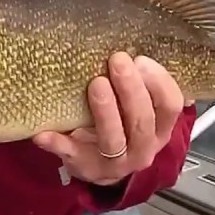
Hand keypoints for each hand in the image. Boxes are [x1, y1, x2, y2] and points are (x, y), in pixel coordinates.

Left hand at [32, 52, 190, 186]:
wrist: (100, 165)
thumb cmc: (121, 126)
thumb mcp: (138, 107)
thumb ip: (143, 84)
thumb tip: (140, 48)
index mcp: (159, 129)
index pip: (170, 106)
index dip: (159, 82)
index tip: (140, 60)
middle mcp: (143, 148)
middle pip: (142, 121)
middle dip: (131, 89)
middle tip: (117, 61)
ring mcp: (115, 162)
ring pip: (114, 139)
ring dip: (106, 111)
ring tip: (96, 84)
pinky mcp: (85, 167)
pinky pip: (71, 153)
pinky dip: (58, 143)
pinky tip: (44, 132)